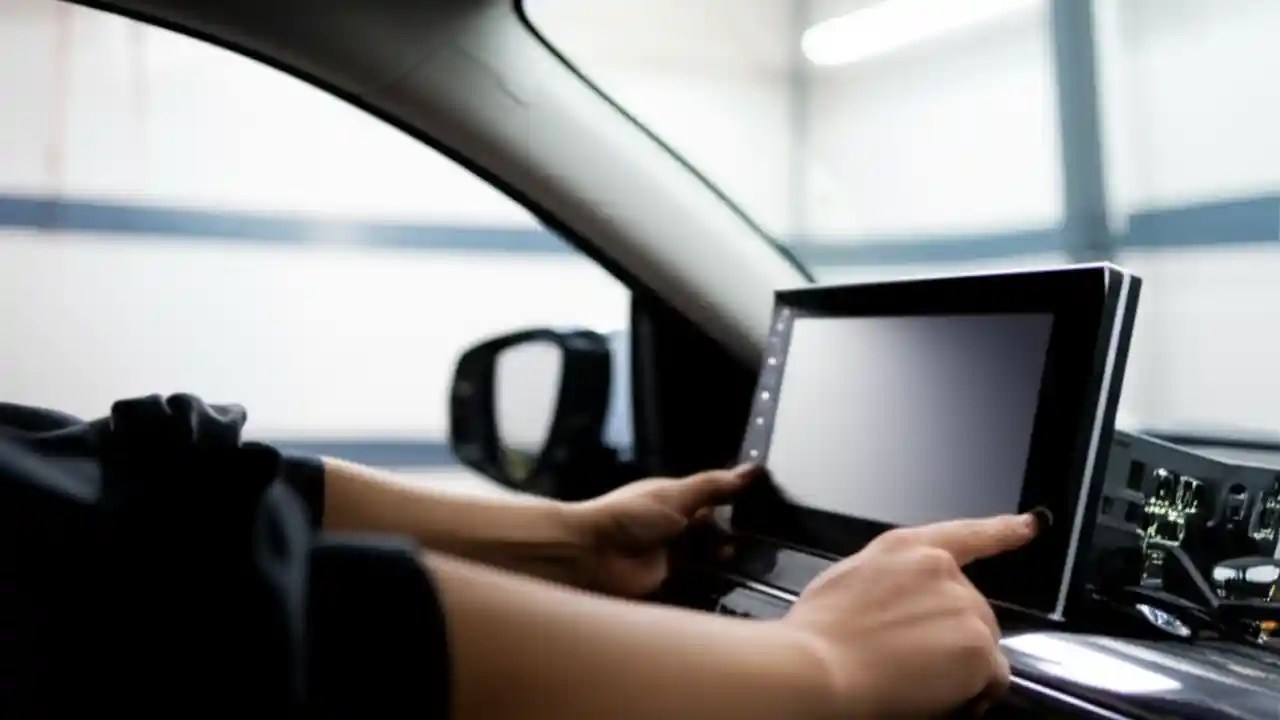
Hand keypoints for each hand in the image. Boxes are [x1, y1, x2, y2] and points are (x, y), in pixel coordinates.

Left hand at [566, 464, 755, 596]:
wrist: (590, 556)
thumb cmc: (626, 516)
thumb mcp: (676, 495)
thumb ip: (713, 486)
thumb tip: (750, 471)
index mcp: (672, 498)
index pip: (711, 497)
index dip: (735, 501)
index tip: (765, 507)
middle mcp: (672, 525)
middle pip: (712, 529)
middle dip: (732, 534)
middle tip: (760, 540)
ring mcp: (669, 554)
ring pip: (707, 556)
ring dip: (724, 559)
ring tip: (751, 561)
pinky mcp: (666, 581)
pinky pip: (696, 581)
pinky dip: (711, 581)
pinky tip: (730, 581)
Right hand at [783, 514, 1038, 718]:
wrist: (821, 668)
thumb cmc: (818, 636)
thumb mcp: (848, 582)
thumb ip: (887, 581)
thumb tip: (901, 606)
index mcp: (904, 548)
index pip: (964, 534)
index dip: (1001, 530)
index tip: (1029, 525)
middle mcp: (940, 569)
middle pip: (971, 609)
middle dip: (952, 638)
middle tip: (913, 665)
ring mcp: (963, 605)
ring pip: (983, 646)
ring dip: (962, 667)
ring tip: (916, 682)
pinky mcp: (978, 645)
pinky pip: (993, 678)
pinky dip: (974, 693)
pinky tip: (941, 697)